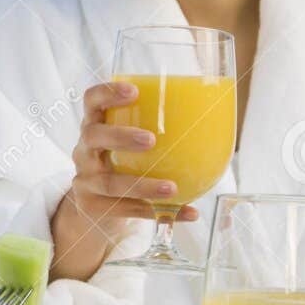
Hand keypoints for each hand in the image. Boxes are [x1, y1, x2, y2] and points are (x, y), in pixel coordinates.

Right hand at [48, 80, 198, 281]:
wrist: (98, 206)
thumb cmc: (125, 164)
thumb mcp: (131, 144)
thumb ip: (160, 130)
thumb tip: (220, 116)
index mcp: (96, 124)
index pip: (92, 101)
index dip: (108, 92)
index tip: (134, 92)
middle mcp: (84, 149)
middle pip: (94, 136)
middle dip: (120, 136)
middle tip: (151, 140)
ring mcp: (85, 179)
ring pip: (108, 182)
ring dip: (141, 184)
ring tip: (171, 188)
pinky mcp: (91, 206)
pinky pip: (122, 210)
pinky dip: (154, 212)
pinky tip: (184, 211)